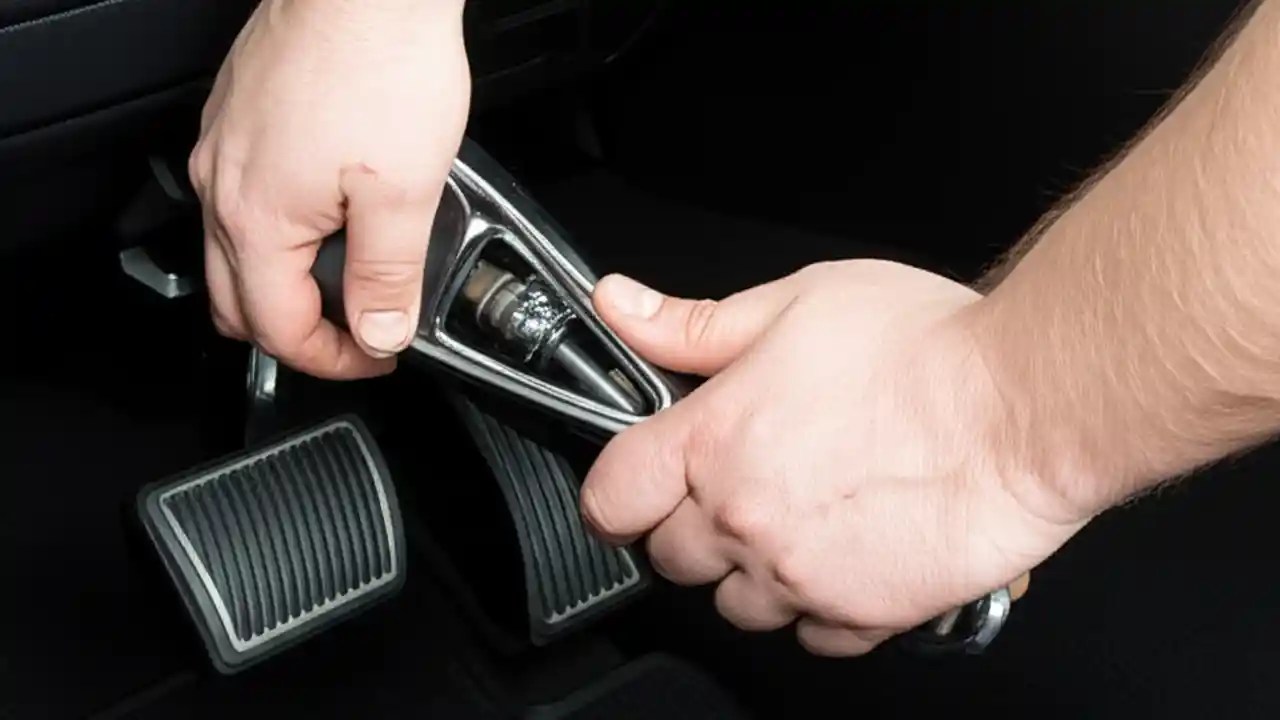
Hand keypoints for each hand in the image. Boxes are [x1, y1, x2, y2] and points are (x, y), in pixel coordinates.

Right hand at [190, 0, 469, 377]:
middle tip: (360, 334)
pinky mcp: (238, 120)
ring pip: (237, 253)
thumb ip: (389, 275)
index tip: (378, 356)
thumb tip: (378, 332)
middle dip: (299, 335)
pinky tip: (334, 216)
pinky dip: (282, 233)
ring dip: (289, 284)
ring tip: (355, 278)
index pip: (277, 329)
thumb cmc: (380, 63)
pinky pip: (243, 201)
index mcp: (257, 219)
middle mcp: (222, 186)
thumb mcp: (404, 192)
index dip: (334, 361)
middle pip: (238, 303)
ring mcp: (223, 149)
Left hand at [581, 260, 1085, 654]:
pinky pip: (810, 636)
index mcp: (712, 440)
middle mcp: (743, 518)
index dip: (617, 490)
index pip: (611, 495)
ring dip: (752, 571)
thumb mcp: (795, 302)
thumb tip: (621, 305)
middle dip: (690, 526)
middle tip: (741, 486)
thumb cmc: (923, 348)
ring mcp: (797, 575)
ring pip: (733, 606)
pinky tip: (848, 555)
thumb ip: (694, 322)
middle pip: (669, 557)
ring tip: (802, 520)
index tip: (638, 484)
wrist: (1024, 407)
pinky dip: (819, 606)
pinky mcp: (858, 616)